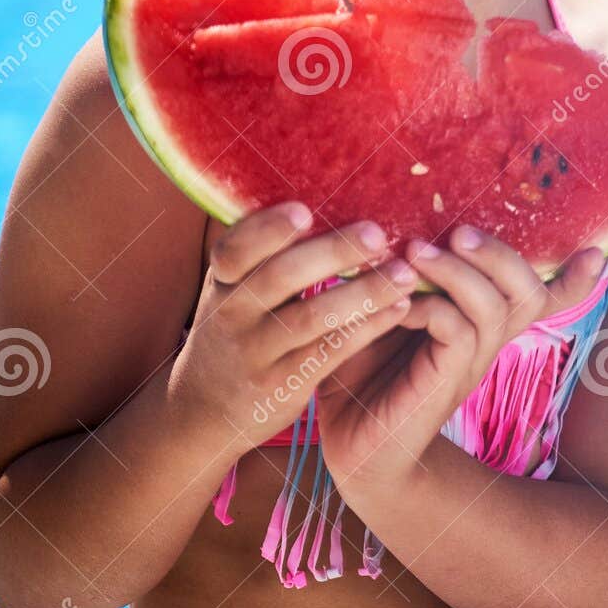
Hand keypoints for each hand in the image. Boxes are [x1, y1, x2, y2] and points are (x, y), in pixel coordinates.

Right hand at [166, 201, 417, 456]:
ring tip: (404, 274)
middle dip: (331, 253)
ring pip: (312, 318)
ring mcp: (256, 352)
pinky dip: (367, 328)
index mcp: (223, 280)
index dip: (268, 229)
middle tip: (377, 234)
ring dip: (363, 293)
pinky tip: (398, 310)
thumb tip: (317, 198)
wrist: (202, 409)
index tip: (306, 210)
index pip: (235, 249)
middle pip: (280, 278)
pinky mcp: (282, 384)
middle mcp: (233, 314)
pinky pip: (331, 351)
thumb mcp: (231, 290)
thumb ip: (262, 254)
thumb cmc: (233, 329)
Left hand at [314, 226, 605, 494]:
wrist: (351, 444)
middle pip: (528, 292)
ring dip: (454, 271)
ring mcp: (469, 364)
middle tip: (459, 231)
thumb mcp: (383, 308)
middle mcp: (485, 341)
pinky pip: (457, 331)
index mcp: (480, 321)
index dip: (573, 280)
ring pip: (494, 307)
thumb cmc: (363, 366)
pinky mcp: (444, 383)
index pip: (542, 299)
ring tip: (414, 251)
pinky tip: (394, 306)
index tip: (597, 253)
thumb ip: (399, 271)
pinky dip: (427, 306)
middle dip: (500, 253)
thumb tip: (393, 219)